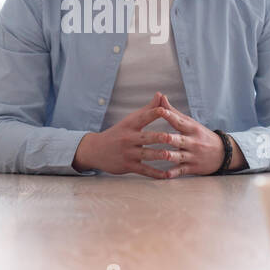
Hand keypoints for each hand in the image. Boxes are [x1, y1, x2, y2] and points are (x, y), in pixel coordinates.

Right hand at [73, 94, 191, 178]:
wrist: (95, 150)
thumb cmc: (118, 133)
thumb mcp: (130, 120)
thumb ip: (148, 109)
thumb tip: (160, 95)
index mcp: (130, 125)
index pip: (143, 117)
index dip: (153, 113)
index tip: (164, 110)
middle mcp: (128, 138)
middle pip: (147, 137)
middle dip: (159, 137)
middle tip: (172, 137)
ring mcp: (128, 153)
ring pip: (147, 155)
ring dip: (160, 156)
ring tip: (173, 156)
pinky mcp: (128, 166)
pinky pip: (144, 170)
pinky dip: (156, 174)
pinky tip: (167, 175)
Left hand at [137, 92, 230, 177]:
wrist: (223, 153)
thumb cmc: (201, 135)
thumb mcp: (190, 123)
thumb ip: (173, 112)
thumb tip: (160, 96)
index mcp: (192, 129)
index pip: (179, 121)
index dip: (169, 116)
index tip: (160, 110)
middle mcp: (192, 142)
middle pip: (179, 140)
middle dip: (169, 138)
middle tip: (159, 136)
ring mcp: (192, 156)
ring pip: (178, 156)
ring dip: (168, 156)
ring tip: (158, 155)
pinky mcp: (192, 168)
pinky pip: (181, 171)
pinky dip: (173, 173)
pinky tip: (164, 175)